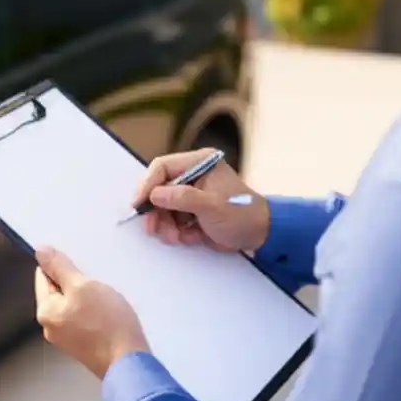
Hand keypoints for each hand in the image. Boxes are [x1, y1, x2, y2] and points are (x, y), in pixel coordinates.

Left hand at [34, 247, 148, 378]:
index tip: (77, 261)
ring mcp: (69, 338)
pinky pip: (86, 318)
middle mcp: (52, 327)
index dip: (60, 265)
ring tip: (106, 295)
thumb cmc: (106, 324)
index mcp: (45, 311)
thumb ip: (60, 267)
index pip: (43, 277)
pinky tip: (110, 310)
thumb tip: (40, 251)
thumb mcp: (83, 286)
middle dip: (77, 281)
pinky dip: (96, 310)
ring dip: (89, 295)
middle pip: (59, 292)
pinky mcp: (85, 344)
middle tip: (96, 279)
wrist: (129, 363)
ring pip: (75, 305)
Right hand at [133, 148, 270, 251]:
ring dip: (165, 225)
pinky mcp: (191, 211)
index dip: (147, 185)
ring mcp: (191, 193)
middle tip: (152, 228)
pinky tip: (190, 237)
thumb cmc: (242, 215)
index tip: (139, 204)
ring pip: (162, 207)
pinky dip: (176, 231)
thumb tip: (154, 195)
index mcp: (200, 163)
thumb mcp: (212, 207)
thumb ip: (183, 198)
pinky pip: (171, 219)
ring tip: (175, 237)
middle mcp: (193, 174)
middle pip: (159, 188)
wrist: (261, 235)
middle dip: (156, 211)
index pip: (162, 167)